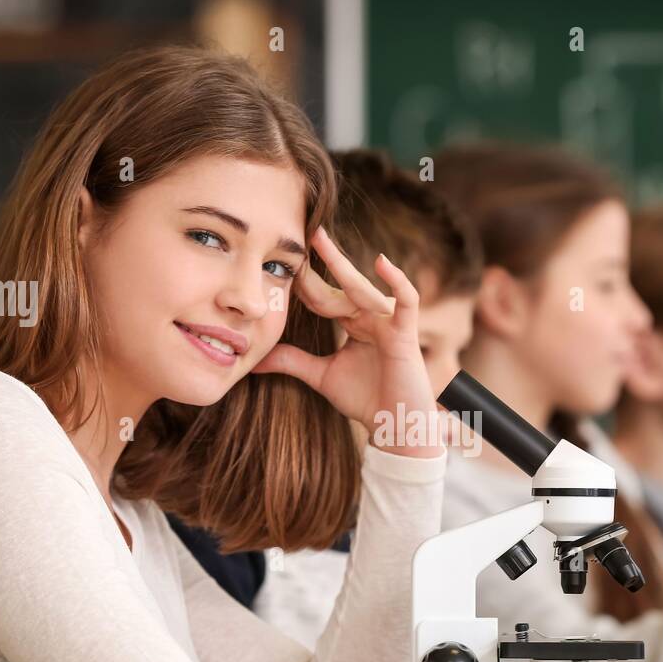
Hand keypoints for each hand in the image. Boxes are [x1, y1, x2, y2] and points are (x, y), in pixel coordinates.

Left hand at [251, 226, 439, 457]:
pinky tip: (381, 262)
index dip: (301, 283)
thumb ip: (292, 362)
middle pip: (338, 287)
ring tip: (320, 239)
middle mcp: (369, 317)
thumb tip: (255, 359)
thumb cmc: (367, 400)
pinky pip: (407, 300)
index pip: (322, 296)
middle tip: (295, 234)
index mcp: (351, 323)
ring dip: (340, 265)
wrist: (396, 427)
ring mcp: (388, 322)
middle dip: (317, 263)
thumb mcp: (321, 376)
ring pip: (361, 289)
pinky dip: (398, 280)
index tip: (276, 262)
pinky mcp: (406, 333)